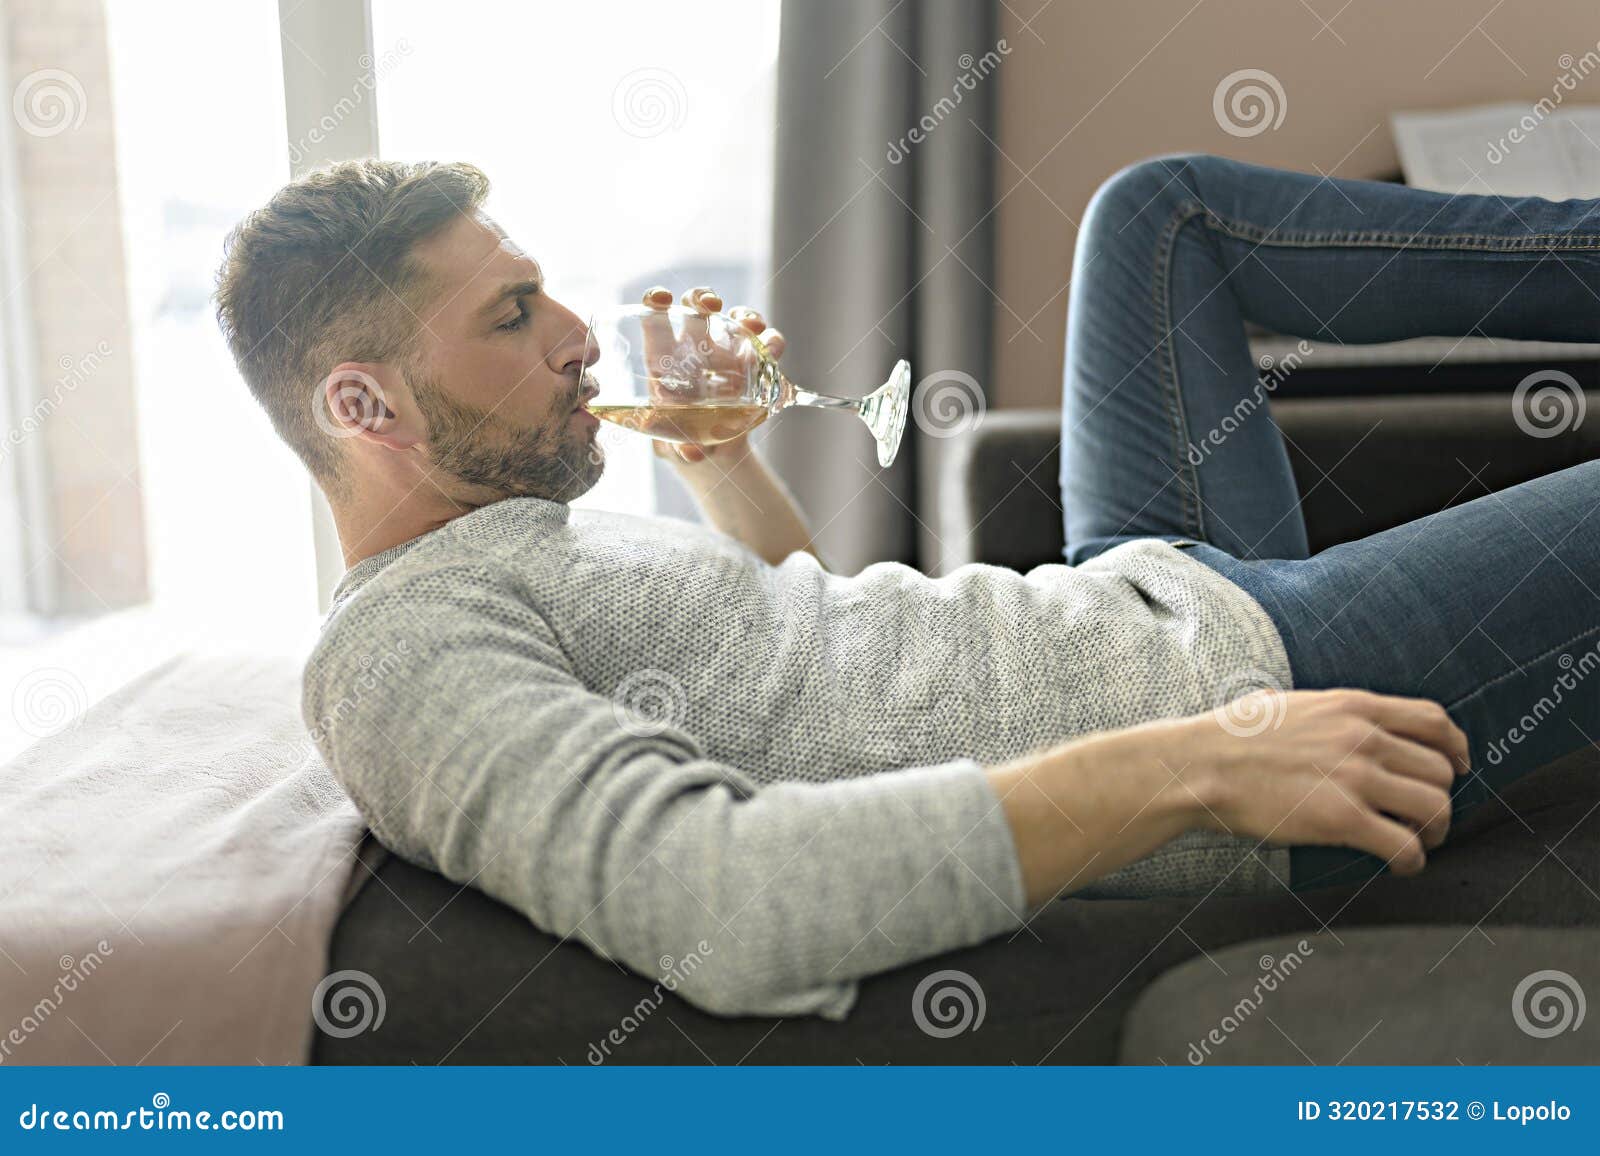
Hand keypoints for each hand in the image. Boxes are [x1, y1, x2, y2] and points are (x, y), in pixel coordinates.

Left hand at [640, 285, 784, 464]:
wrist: (711, 453)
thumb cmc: (679, 441)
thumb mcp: (674, 447)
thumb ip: (679, 448)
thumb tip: (691, 453)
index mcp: (664, 358)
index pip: (655, 316)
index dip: (655, 300)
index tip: (662, 299)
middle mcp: (696, 347)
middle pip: (697, 307)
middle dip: (704, 298)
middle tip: (712, 306)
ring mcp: (727, 352)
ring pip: (736, 318)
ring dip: (745, 315)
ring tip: (752, 326)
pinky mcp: (755, 365)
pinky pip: (767, 344)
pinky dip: (772, 341)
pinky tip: (773, 349)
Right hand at [1177, 688, 1469, 874]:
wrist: (1199, 765)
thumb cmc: (1231, 738)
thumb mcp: (1289, 703)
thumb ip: (1326, 711)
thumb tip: (1330, 716)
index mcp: (1352, 706)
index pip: (1434, 720)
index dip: (1456, 748)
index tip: (1457, 766)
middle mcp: (1363, 737)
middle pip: (1440, 770)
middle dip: (1442, 799)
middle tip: (1426, 819)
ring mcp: (1355, 777)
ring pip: (1434, 808)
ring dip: (1433, 832)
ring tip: (1417, 842)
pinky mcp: (1342, 819)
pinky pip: (1404, 845)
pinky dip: (1412, 861)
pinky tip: (1400, 865)